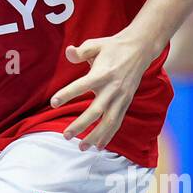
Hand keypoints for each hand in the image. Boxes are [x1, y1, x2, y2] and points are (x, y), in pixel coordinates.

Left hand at [49, 33, 161, 149]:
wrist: (140, 49)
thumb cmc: (112, 47)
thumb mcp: (96, 44)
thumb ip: (81, 51)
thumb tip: (68, 52)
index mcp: (102, 73)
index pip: (82, 86)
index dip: (67, 94)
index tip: (53, 102)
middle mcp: (113, 88)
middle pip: (95, 111)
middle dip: (81, 125)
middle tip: (65, 135)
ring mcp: (121, 97)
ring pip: (108, 122)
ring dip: (95, 136)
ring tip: (81, 147)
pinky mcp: (126, 102)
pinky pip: (117, 122)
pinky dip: (108, 135)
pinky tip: (98, 146)